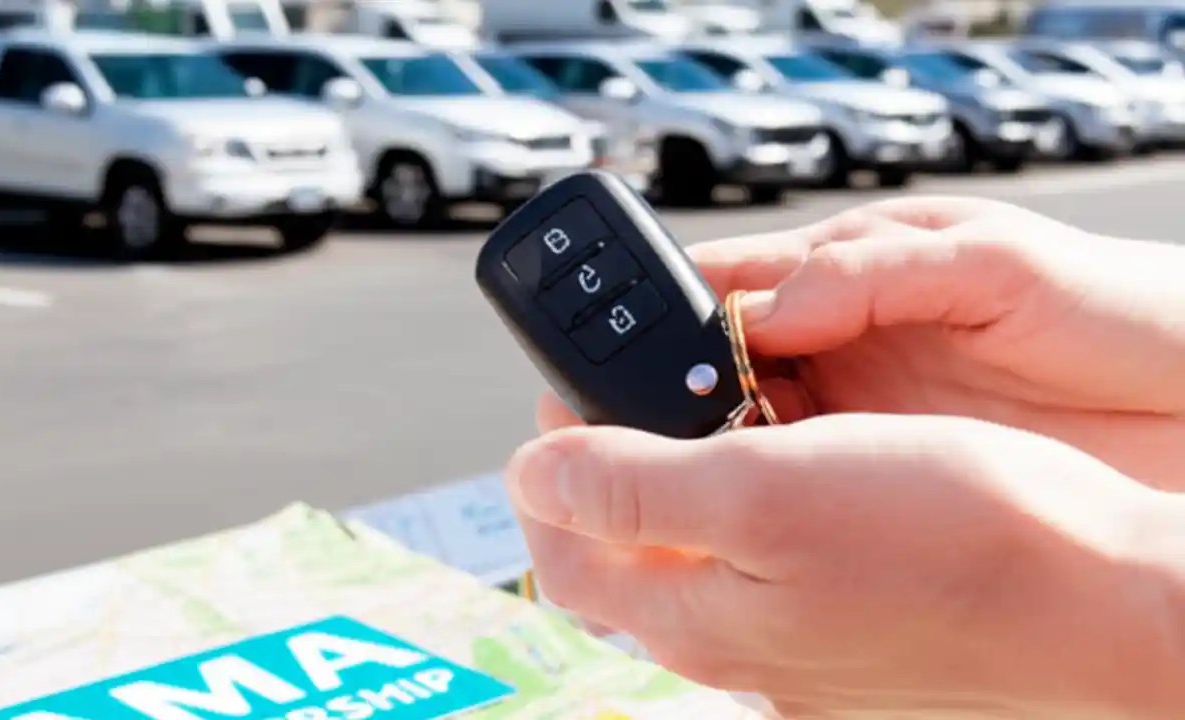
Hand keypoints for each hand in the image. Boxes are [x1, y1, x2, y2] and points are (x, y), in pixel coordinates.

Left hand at [506, 414, 1184, 718]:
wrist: (1102, 595)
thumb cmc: (953, 537)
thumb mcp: (765, 491)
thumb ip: (632, 486)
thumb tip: (532, 474)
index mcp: (699, 618)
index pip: (566, 554)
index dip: (544, 474)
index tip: (561, 399)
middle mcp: (741, 646)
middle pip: (627, 558)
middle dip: (605, 473)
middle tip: (625, 397)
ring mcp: (799, 644)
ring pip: (700, 557)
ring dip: (681, 480)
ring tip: (708, 409)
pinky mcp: (853, 627)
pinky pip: (768, 563)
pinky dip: (752, 501)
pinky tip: (789, 456)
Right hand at [538, 197, 1184, 489]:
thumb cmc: (1111, 312)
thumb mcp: (994, 265)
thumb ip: (875, 271)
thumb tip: (768, 306)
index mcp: (854, 276)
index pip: (729, 283)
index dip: (665, 311)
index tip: (613, 351)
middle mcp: (844, 346)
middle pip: (718, 368)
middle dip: (663, 398)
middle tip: (617, 434)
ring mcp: (862, 417)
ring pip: (744, 437)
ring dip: (700, 457)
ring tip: (662, 483)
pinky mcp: (885, 479)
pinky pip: (792, 492)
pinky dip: (752, 505)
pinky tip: (731, 524)